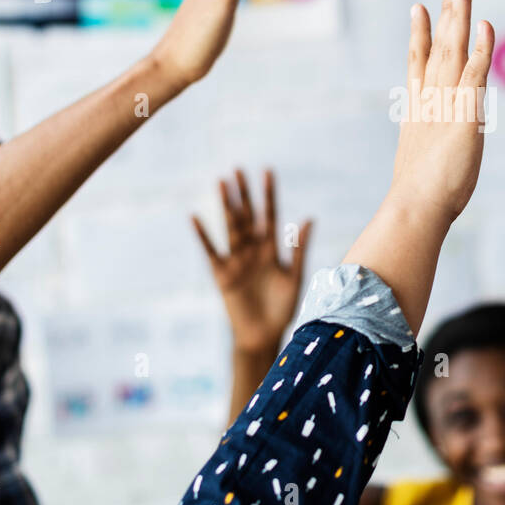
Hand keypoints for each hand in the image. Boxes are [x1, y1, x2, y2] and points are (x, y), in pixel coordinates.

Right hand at [193, 169, 312, 356]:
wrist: (264, 335)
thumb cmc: (283, 308)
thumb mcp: (295, 277)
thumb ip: (299, 248)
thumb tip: (309, 218)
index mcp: (272, 249)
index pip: (270, 215)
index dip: (268, 194)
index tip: (267, 171)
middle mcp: (253, 250)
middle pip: (247, 215)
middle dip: (243, 193)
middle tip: (238, 169)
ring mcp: (237, 260)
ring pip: (231, 227)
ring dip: (226, 205)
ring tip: (221, 182)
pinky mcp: (222, 274)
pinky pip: (211, 251)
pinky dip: (203, 235)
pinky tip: (196, 217)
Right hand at [387, 0, 493, 225]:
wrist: (416, 205)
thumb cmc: (418, 200)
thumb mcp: (421, 170)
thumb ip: (423, 161)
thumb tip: (419, 179)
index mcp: (418, 111)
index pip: (418, 63)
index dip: (419, 34)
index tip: (419, 7)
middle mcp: (430, 99)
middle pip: (437, 46)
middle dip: (445, 14)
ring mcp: (446, 103)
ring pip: (454, 50)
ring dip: (459, 17)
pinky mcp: (466, 112)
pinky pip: (476, 71)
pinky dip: (481, 46)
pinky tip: (485, 25)